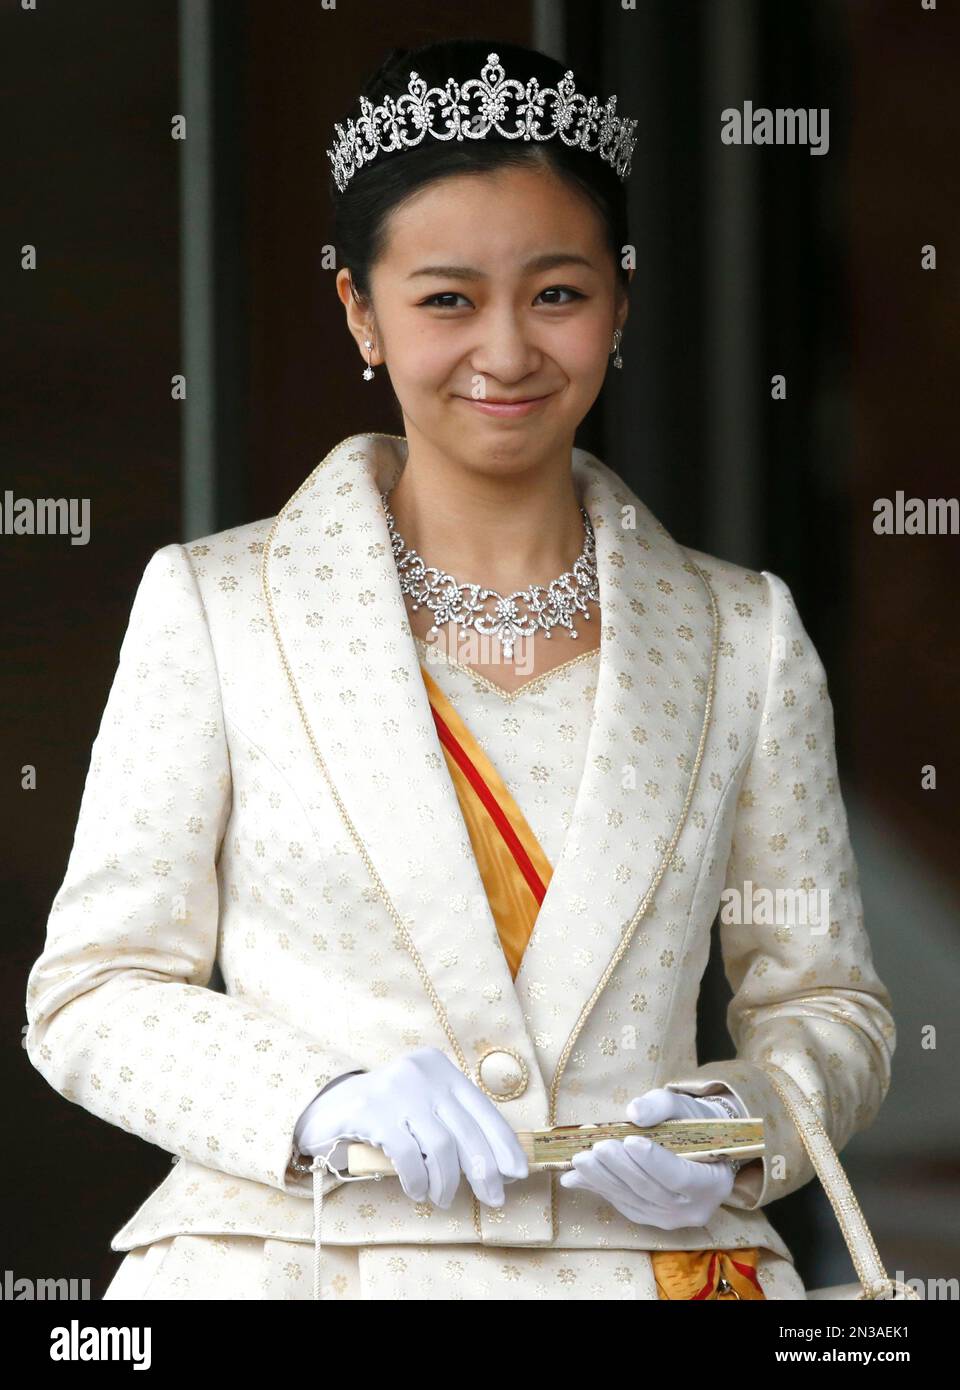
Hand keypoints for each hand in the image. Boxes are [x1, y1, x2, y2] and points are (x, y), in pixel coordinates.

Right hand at [294, 1046, 528, 1208]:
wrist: (327, 1108)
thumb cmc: (385, 1113)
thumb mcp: (422, 1107)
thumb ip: (453, 1124)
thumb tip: (498, 1164)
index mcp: (440, 1068)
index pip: (482, 1108)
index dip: (503, 1143)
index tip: (518, 1173)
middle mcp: (421, 1073)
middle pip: (466, 1130)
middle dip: (485, 1171)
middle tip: (494, 1199)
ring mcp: (396, 1090)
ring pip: (441, 1147)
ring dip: (448, 1182)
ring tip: (444, 1198)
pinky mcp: (372, 1112)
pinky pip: (408, 1157)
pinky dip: (418, 1181)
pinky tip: (418, 1192)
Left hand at [558, 1087, 737, 1228]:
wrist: (698, 1148)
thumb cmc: (693, 1124)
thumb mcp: (683, 1107)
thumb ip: (660, 1106)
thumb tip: (634, 1112)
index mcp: (712, 1183)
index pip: (680, 1177)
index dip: (654, 1161)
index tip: (630, 1140)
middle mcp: (693, 1210)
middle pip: (650, 1191)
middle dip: (620, 1169)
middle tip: (597, 1148)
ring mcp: (669, 1219)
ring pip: (631, 1201)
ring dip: (602, 1180)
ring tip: (579, 1160)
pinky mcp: (648, 1218)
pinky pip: (621, 1204)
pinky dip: (597, 1189)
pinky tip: (573, 1177)